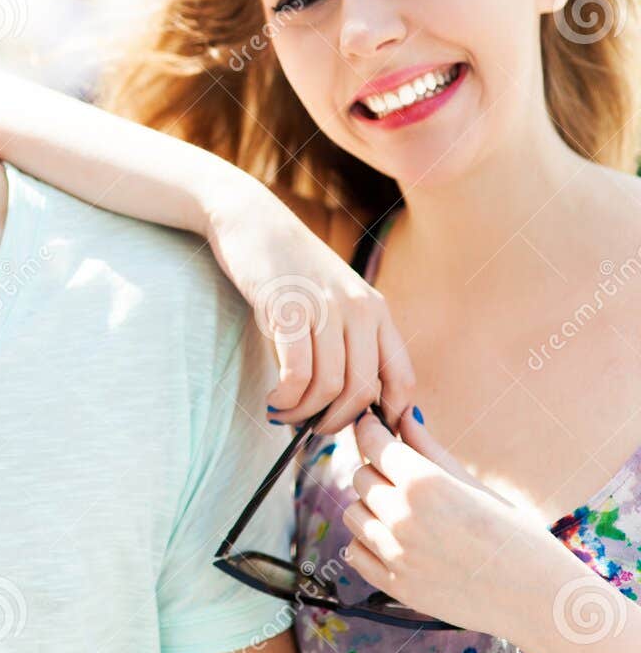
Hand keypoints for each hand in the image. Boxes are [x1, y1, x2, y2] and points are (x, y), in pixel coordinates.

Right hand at [204, 188, 415, 431]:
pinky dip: (285, 397)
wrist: (251, 221)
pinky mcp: (289, 309)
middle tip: (311, 429)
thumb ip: (345, 339)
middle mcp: (360, 310)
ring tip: (284, 414)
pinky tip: (273, 399)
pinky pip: (296, 373)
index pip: (402, 380)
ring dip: (304, 413)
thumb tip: (343, 400)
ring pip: (330, 387)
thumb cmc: (287, 267)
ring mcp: (325, 308)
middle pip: (362, 392)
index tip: (359, 432)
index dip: (386, 417)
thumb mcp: (330, 298)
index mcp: (376, 311)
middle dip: (336, 423)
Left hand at [342, 409, 568, 640]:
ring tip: (406, 515)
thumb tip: (404, 414)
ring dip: (371, 509)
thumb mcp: (475, 486)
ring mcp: (395, 555)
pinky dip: (368, 544)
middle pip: (360, 477)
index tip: (372, 427)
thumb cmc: (517, 536)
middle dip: (377, 471)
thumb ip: (430, 450)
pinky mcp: (394, 586)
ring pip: (353, 514)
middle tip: (403, 478)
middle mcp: (402, 517)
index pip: (372, 443)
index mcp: (425, 484)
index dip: (370, 431)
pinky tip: (397, 543)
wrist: (540, 602)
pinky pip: (355, 552)